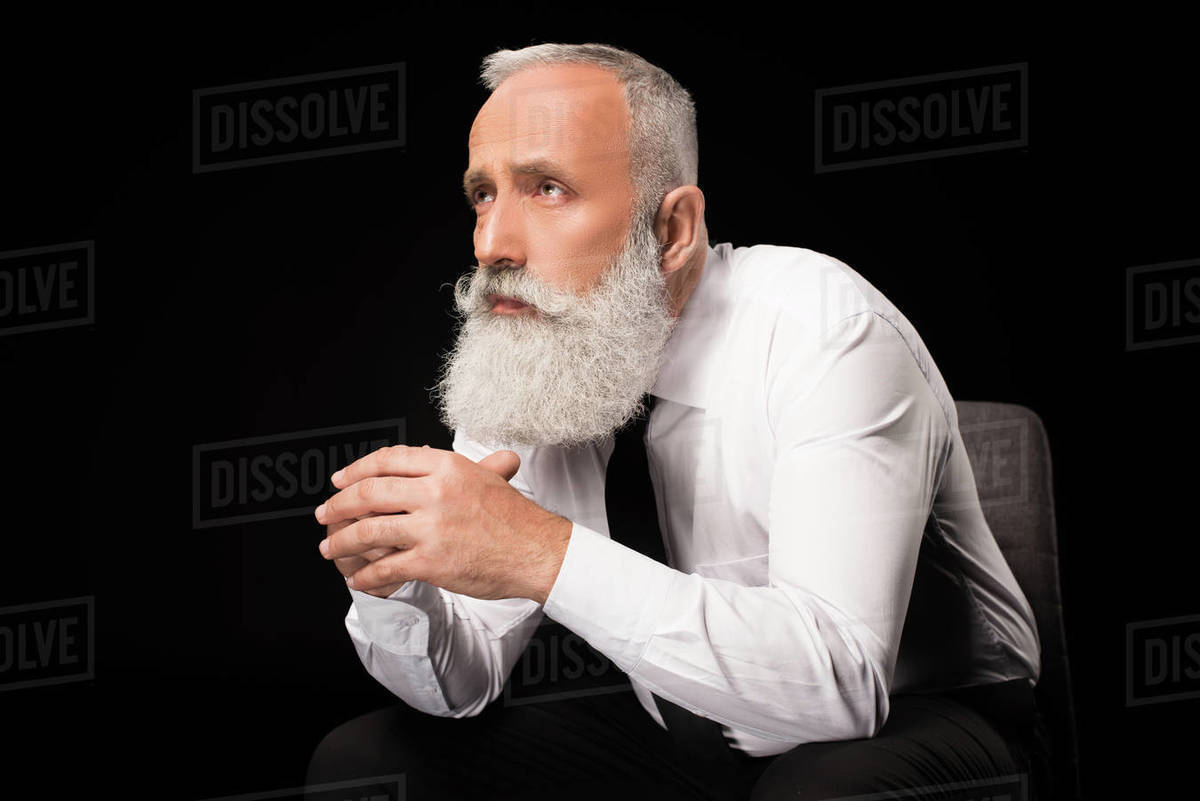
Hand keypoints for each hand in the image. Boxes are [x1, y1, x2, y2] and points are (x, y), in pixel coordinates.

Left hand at [315, 444, 572, 602]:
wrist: (537, 551)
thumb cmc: (515, 517)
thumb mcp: (488, 476)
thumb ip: (454, 466)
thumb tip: (427, 455)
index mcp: (447, 466)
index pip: (388, 459)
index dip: (357, 469)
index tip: (341, 480)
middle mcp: (436, 491)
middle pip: (370, 492)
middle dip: (339, 504)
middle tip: (324, 513)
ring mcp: (431, 527)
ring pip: (369, 531)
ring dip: (342, 542)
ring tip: (329, 548)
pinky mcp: (431, 561)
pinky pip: (385, 567)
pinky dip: (365, 575)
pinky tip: (358, 579)